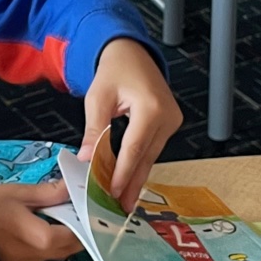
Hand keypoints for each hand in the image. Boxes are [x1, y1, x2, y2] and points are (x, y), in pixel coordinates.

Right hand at [0, 180, 81, 260]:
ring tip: (54, 220)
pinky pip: (38, 260)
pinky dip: (43, 248)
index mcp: (35, 238)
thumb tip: (74, 187)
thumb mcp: (17, 192)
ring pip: (53, 256)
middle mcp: (31, 259)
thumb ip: (49, 193)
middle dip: (75, 234)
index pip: (72, 238)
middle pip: (66, 251)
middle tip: (77, 215)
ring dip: (58, 241)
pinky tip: (35, 232)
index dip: (84, 228)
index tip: (90, 215)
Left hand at [80, 38, 181, 212]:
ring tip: (122, 200)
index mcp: (151, 108)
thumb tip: (87, 160)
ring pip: (151, 155)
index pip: (134, 149)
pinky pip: (153, 148)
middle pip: (146, 157)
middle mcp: (167, 116)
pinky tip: (130, 179)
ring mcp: (172, 121)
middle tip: (119, 207)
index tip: (112, 193)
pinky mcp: (170, 124)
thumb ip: (95, 130)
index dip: (123, 173)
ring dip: (135, 176)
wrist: (132, 53)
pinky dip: (140, 162)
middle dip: (131, 182)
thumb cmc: (114, 70)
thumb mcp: (97, 98)